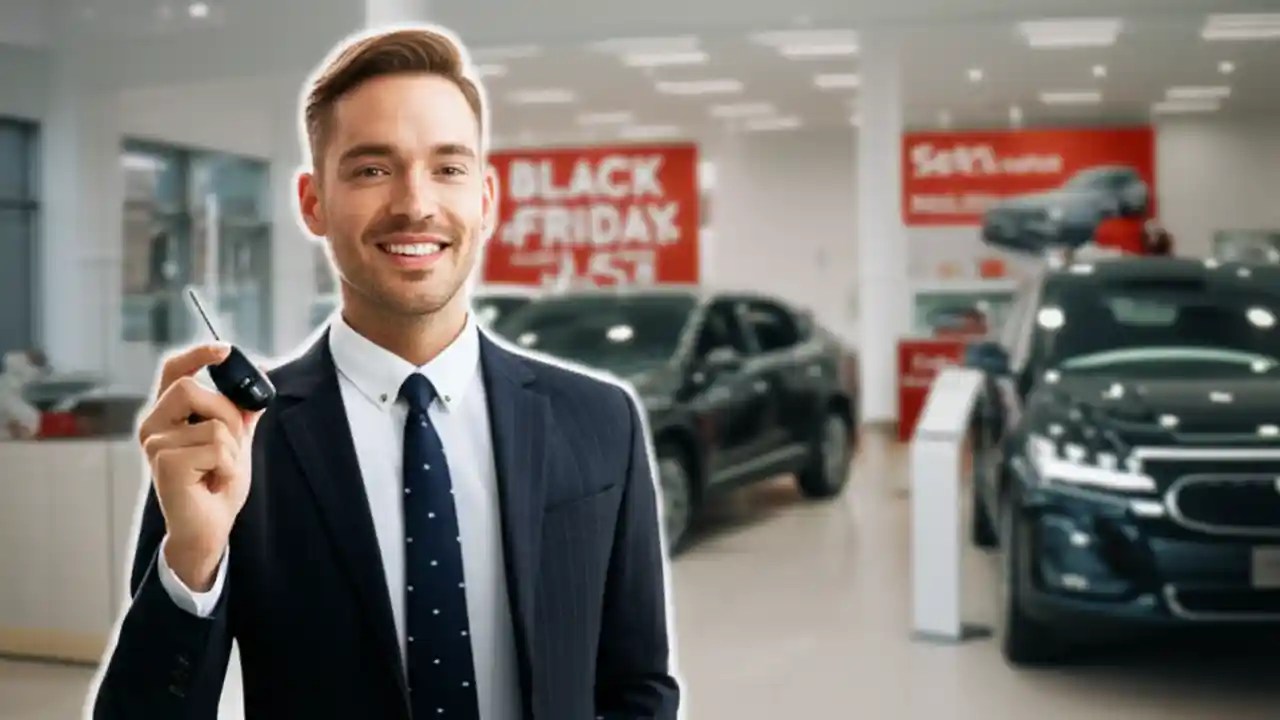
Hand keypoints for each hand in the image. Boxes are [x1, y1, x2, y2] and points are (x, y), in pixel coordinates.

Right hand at [137, 344, 262, 591]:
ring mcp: (155, 444)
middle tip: (231, 444)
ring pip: (213, 422)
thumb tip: (255, 389)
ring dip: (231, 447)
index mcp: (168, 416)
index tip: (224, 350)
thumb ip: (239, 415)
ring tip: (218, 470)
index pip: (173, 371)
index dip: (196, 354)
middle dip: (226, 413)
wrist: (208, 529)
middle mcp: (153, 426)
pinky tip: (214, 482)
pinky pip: (215, 447)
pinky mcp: (165, 463)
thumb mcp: (234, 443)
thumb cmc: (216, 485)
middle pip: (192, 388)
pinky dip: (228, 465)